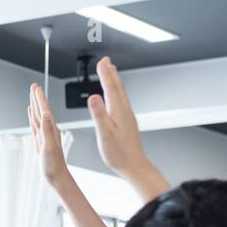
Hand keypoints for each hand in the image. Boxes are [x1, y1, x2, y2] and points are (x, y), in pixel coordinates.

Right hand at [28, 83, 69, 187]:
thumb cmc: (53, 166)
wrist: (57, 177)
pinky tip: (32, 115)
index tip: (35, 87)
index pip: (44, 110)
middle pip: (41, 110)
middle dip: (37, 98)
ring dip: (35, 106)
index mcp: (51, 130)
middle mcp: (49, 130)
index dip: (39, 98)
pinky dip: (34, 119)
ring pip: (38, 117)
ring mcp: (45, 136)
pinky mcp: (42, 142)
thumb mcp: (49, 148)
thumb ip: (48, 131)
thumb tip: (46, 114)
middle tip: (33, 86)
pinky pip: (37, 126)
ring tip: (32, 98)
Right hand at [88, 57, 149, 178]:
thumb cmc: (118, 153)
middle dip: (110, 73)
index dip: (104, 74)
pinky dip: (117, 94)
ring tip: (111, 73)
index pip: (110, 88)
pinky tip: (115, 97)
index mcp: (118, 111)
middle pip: (117, 87)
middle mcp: (125, 111)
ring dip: (115, 81)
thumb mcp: (104, 134)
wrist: (134, 165)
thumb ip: (98, 114)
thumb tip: (92, 96)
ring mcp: (127, 116)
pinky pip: (121, 102)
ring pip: (121, 94)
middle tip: (106, 61)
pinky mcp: (127, 122)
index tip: (100, 62)